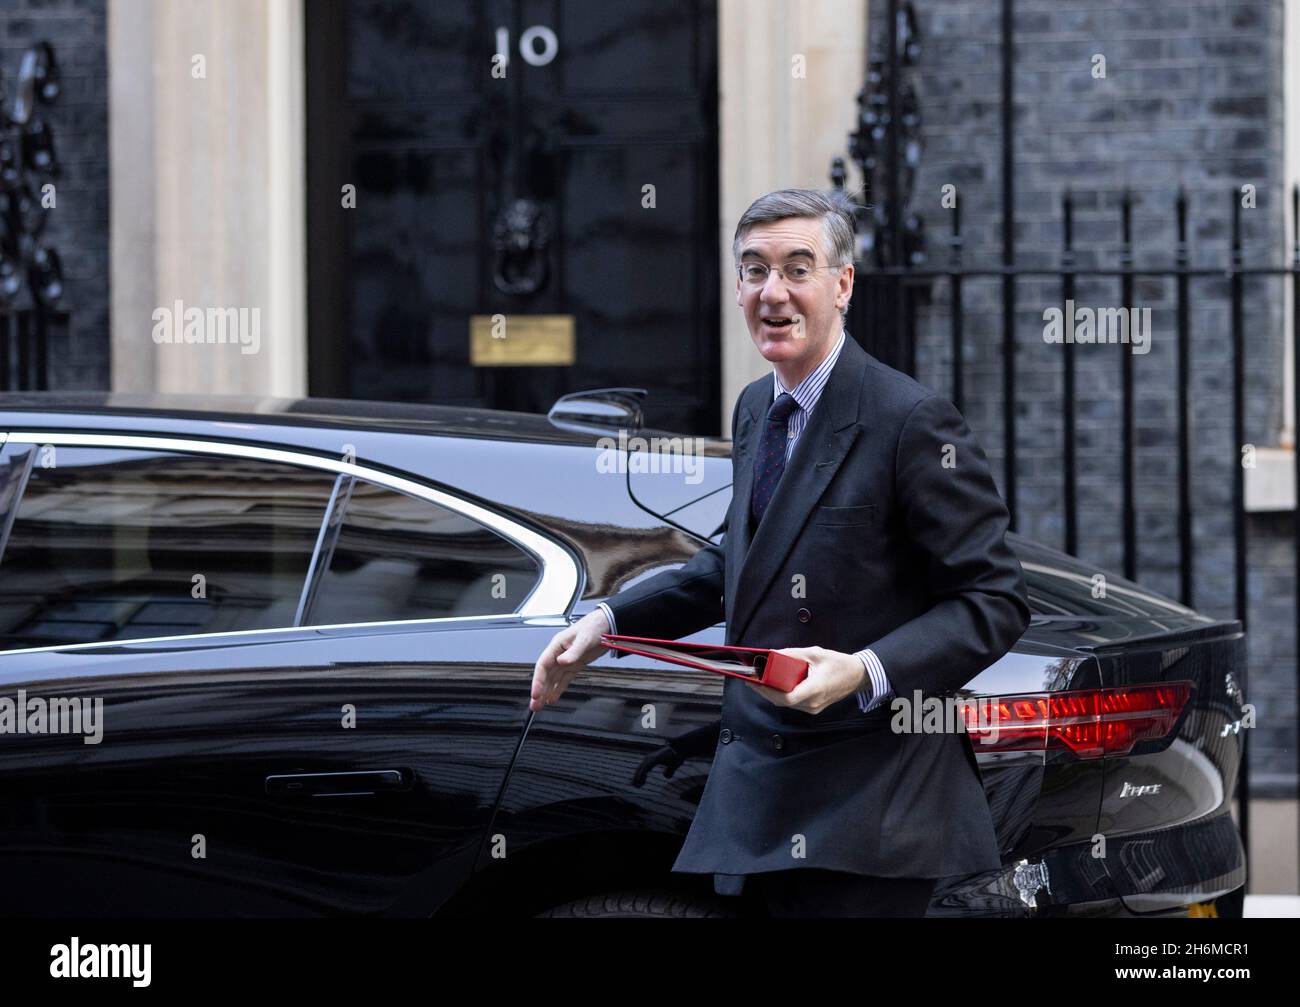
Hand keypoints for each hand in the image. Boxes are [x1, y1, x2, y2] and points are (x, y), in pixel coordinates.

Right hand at [529, 609, 612, 711]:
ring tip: (540, 706)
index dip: (538, 680)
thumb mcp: (585, 638)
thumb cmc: (594, 626)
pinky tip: (553, 698)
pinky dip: (558, 689)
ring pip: (552, 679)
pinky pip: (564, 679)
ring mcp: (567, 660)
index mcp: (557, 645)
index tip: (536, 693)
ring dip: (546, 692)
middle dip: (539, 690)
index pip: (543, 665)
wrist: (607, 624)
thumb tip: (562, 662)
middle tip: (535, 705)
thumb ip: (574, 651)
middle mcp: (559, 654)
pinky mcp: (575, 665)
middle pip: (545, 675)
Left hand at [742, 646, 865, 714]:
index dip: (767, 691)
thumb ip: (793, 654)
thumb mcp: (815, 653)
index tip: (755, 681)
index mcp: (814, 690)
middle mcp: (812, 704)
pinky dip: (781, 695)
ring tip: (759, 680)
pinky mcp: (813, 708)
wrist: (858, 676)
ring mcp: (813, 708)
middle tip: (751, 679)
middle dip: (764, 691)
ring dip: (771, 693)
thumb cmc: (839, 664)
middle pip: (782, 702)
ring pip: (786, 704)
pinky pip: (793, 703)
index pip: (786, 697)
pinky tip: (774, 685)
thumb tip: (772, 654)